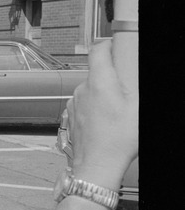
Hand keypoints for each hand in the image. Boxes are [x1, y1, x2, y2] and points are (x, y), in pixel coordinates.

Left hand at [68, 39, 138, 186]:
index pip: (98, 50)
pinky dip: (95, 105)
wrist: (97, 164)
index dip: (108, 44)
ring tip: (118, 108)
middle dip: (111, 75)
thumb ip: (134, 84)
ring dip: (103, 92)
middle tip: (127, 87)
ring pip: (90, 88)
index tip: (117, 46)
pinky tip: (106, 119)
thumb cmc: (118, 139)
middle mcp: (82, 89)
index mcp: (100, 82)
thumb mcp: (137, 106)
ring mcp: (75, 102)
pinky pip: (85, 102)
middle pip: (96, 71)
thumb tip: (132, 75)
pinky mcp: (72, 114)